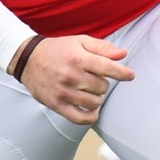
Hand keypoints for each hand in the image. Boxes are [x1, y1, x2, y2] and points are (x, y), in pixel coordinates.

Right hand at [16, 34, 135, 124]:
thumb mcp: (79, 42)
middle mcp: (71, 76)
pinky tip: (93, 110)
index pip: (107, 68)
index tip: (131, 76)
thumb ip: (102, 48)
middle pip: (102, 87)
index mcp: (78, 58)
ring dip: (97, 97)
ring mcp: (63, 92)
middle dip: (103, 82)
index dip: (123, 73)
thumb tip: (123, 54)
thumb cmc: (57, 50)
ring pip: (94, 102)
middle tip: (94, 77)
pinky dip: (91, 116)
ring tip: (90, 90)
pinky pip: (80, 118)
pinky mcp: (56, 104)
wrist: (28, 59)